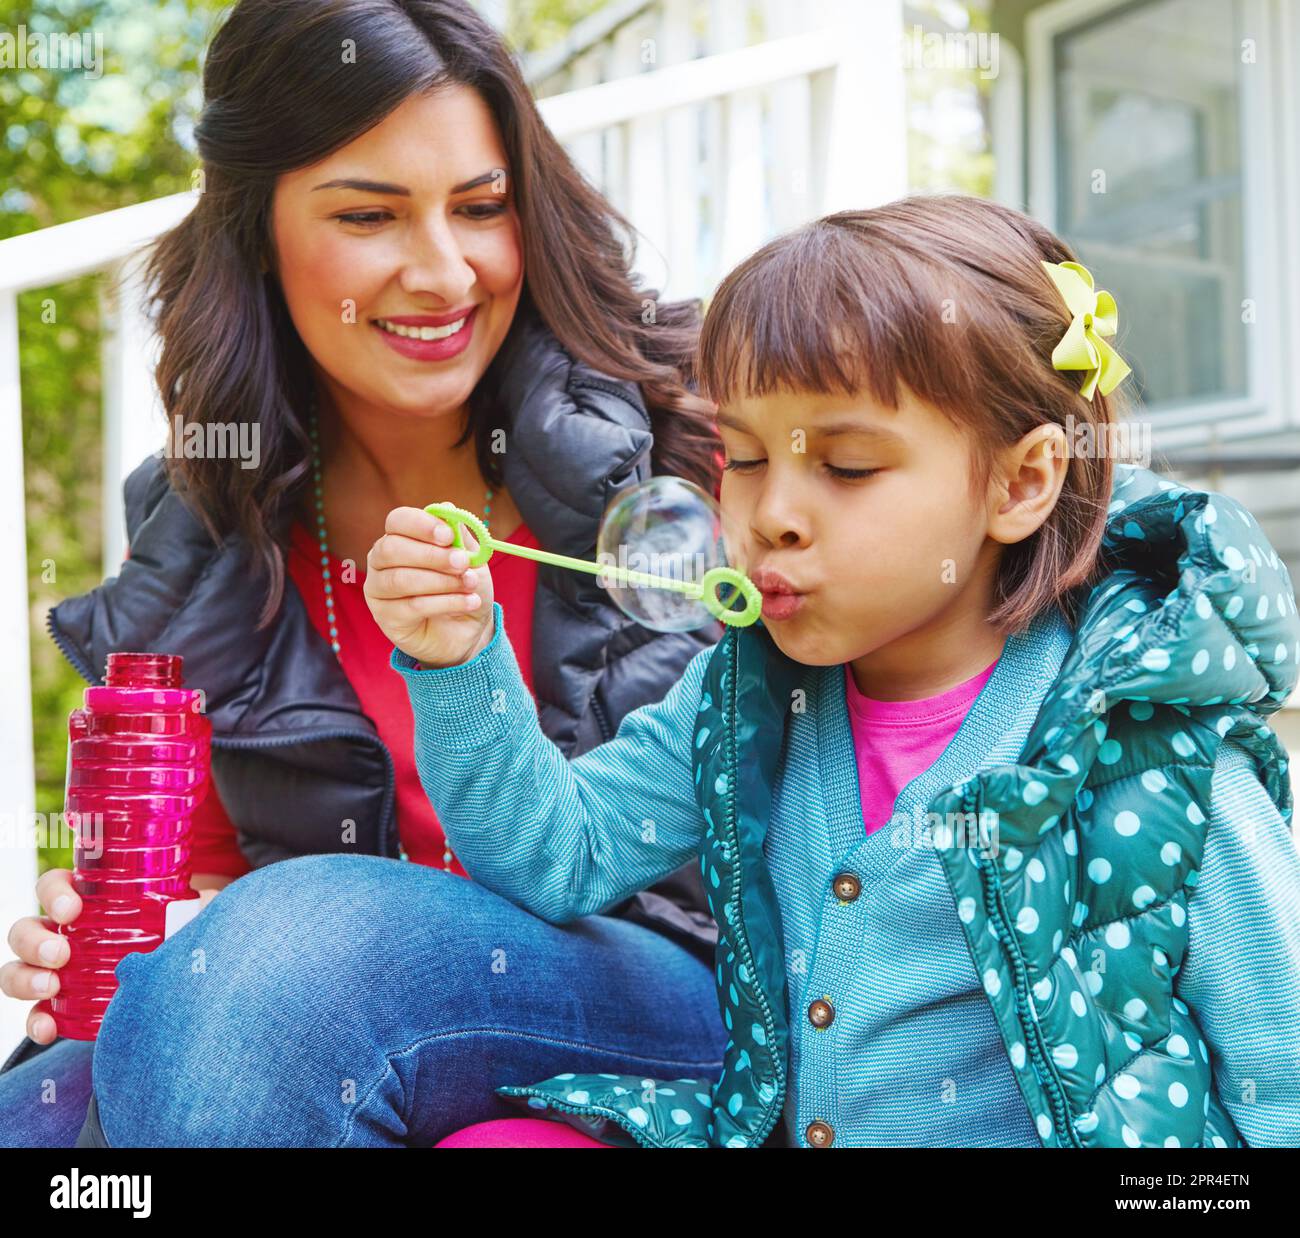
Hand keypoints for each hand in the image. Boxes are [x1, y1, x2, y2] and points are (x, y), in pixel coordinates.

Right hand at [1, 870, 221, 1044]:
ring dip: (25, 977)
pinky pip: (35, 1014)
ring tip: (51, 986)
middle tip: (63, 953)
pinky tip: (49, 1028)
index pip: (54, 886)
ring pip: (18, 969)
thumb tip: (206, 904)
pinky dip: (35, 1021)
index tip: (73, 908)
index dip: (54, 893)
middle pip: (25, 929)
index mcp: (90, 900)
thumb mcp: (189, 913)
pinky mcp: (63, 1007)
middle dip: (35, 941)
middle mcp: (65, 932)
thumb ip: (198, 905)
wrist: (186, 974)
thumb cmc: (182, 929)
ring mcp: (58, 970)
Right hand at [364, 505, 495, 668]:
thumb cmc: (464, 586)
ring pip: (401, 580)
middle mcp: (381, 561)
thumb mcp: (471, 558)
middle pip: (392, 549)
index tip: (448, 536)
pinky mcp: (386, 618)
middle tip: (462, 562)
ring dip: (442, 581)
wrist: (469, 629)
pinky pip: (413, 606)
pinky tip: (469, 602)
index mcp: (399, 537)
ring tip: (470, 585)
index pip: (397, 521)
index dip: (421, 525)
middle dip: (432, 556)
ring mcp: (378, 590)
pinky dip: (447, 602)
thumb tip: (448, 508)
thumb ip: (459, 536)